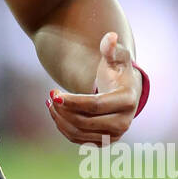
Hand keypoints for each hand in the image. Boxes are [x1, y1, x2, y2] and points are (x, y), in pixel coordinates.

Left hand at [46, 31, 142, 145]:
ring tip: (50, 102)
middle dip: (63, 109)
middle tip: (51, 94)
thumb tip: (110, 36)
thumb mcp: (117, 57)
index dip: (73, 101)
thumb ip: (111, 48)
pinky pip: (77, 139)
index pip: (96, 105)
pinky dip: (62, 126)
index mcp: (127, 100)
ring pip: (79, 132)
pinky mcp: (103, 142)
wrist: (125, 91)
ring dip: (60, 118)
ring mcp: (113, 135)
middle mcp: (123, 122)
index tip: (54, 94)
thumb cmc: (118, 71)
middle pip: (85, 121)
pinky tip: (55, 111)